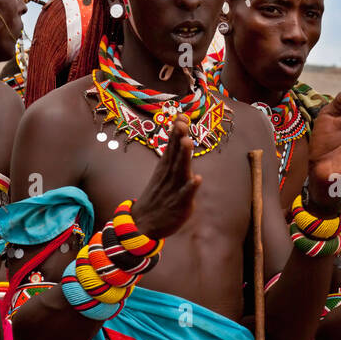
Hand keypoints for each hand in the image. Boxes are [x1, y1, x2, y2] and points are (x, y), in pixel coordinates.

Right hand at [132, 116, 200, 238]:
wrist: (142, 224)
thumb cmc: (158, 195)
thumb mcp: (163, 172)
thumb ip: (172, 154)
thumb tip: (179, 132)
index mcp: (166, 167)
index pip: (172, 146)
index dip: (177, 131)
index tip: (181, 115)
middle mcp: (169, 175)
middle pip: (175, 154)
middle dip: (179, 138)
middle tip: (182, 122)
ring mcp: (174, 189)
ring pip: (180, 171)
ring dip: (184, 157)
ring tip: (188, 141)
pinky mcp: (179, 204)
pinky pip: (186, 195)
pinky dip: (191, 187)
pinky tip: (198, 178)